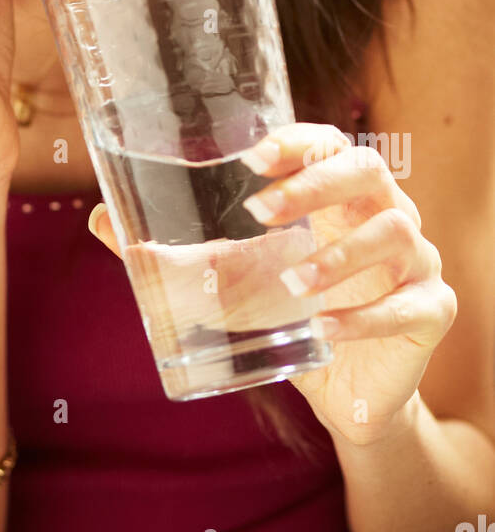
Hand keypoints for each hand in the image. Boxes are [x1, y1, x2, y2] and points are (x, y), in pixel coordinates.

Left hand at [88, 122, 457, 445]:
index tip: (254, 153)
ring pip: (395, 234)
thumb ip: (173, 252)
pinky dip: (365, 317)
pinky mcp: (431, 310)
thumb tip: (99, 218)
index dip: (298, 141)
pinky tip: (325, 331)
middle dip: (317, 184)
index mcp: (338, 194)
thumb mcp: (231, 280)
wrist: (345, 390)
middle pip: (368, 171)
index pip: (328, 143)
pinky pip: (408, 304)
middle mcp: (383, 213)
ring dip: (340, 258)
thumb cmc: (288, 313)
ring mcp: (415, 259)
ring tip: (294, 285)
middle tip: (261, 211)